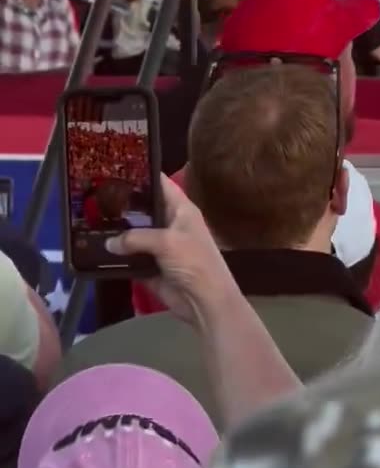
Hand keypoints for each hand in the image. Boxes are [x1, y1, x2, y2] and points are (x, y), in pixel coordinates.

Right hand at [106, 174, 238, 327]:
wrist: (203, 301)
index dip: (142, 174)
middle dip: (122, 205)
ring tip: (87, 220)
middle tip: (93, 196)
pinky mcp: (150, 266)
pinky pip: (129, 257)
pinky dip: (116, 255)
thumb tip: (109, 242)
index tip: (116, 167)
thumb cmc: (193, 262)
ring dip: (116, 232)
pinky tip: (94, 248)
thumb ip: (136, 238)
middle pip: (143, 209)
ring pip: (133, 234)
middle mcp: (169, 223)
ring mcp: (158, 246)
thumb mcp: (166, 242)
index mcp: (181, 209)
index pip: (161, 184)